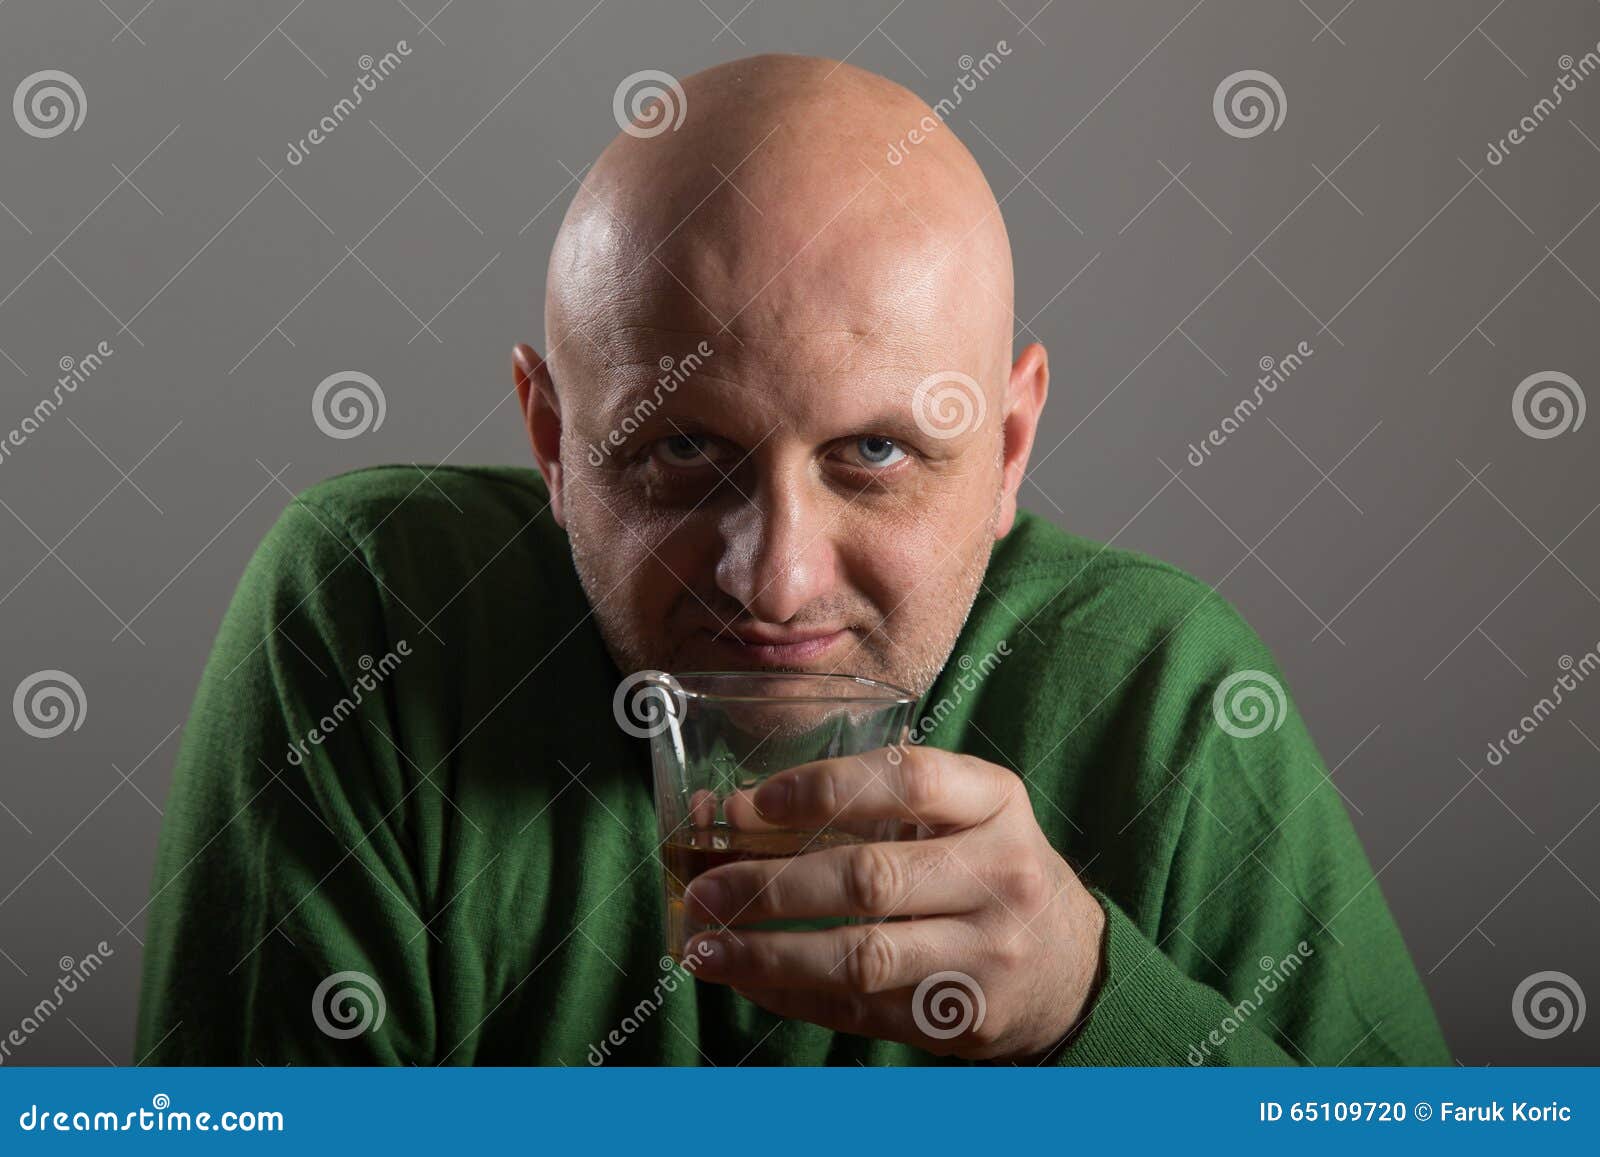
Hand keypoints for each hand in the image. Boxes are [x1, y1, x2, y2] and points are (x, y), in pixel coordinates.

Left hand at [679, 745, 1106, 1060]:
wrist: (1070, 968)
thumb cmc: (987, 871)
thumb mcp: (961, 816)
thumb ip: (868, 804)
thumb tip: (734, 813)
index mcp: (996, 802)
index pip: (908, 780)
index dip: (823, 788)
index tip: (752, 804)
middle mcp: (1002, 874)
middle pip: (870, 878)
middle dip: (770, 885)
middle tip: (703, 888)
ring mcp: (989, 952)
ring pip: (860, 956)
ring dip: (767, 954)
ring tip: (703, 946)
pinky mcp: (965, 1016)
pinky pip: (861, 1008)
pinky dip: (792, 993)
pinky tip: (746, 978)